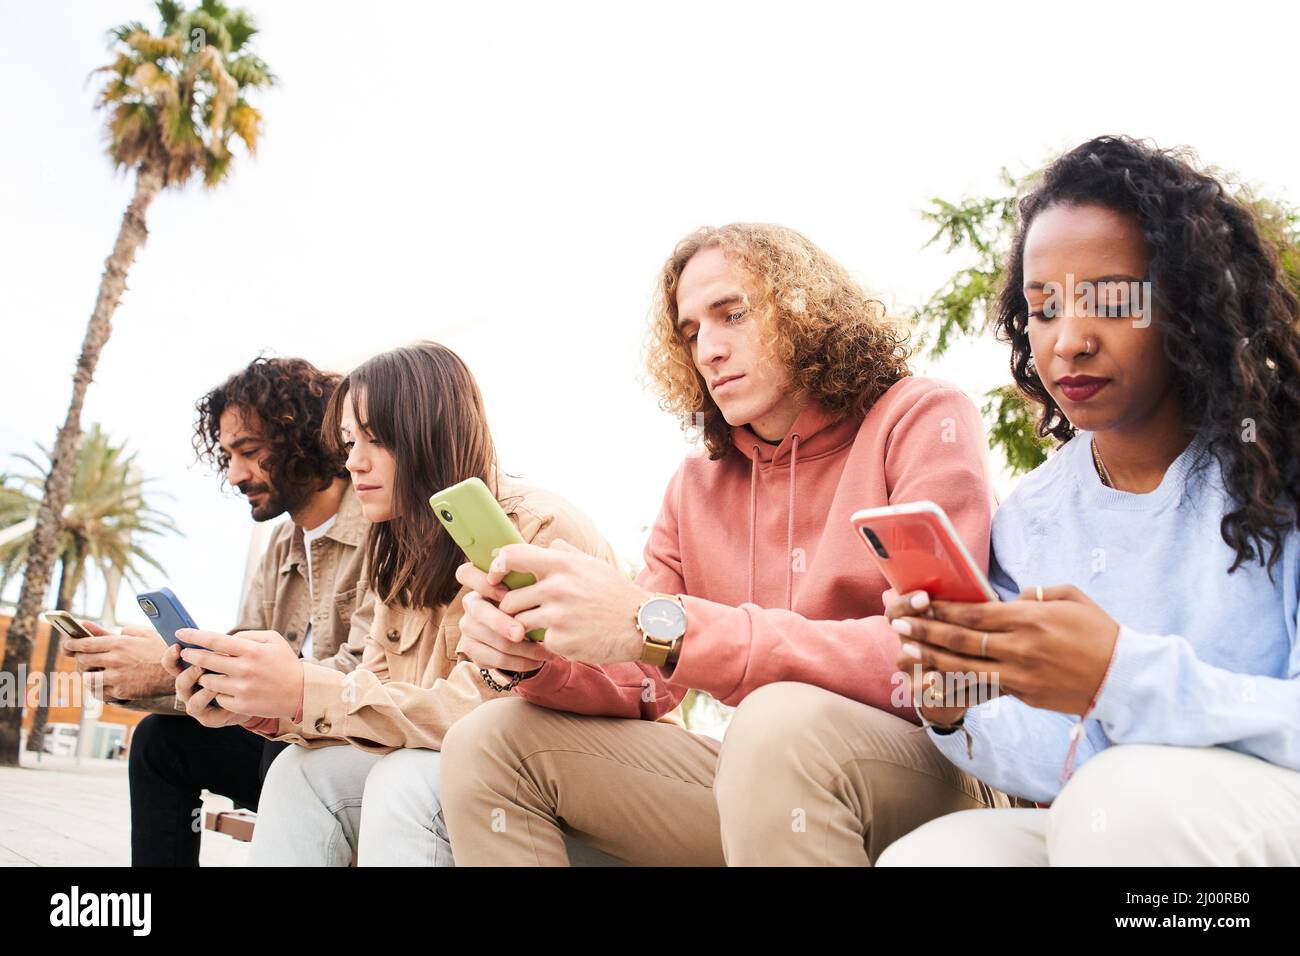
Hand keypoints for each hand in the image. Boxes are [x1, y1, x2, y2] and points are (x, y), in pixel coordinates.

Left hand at [62, 622, 170, 700]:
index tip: (66, 644)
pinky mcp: (121, 692)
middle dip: (79, 659)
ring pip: (87, 678)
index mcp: (119, 643)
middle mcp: (115, 660)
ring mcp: (117, 678)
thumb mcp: (142, 634)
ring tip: (93, 672)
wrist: (179, 672)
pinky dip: (96, 688)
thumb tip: (91, 626)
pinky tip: (102, 683)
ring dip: (87, 675)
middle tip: (82, 659)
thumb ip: (115, 630)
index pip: (85, 643)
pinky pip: (98, 692)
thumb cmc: (162, 650)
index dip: (71, 643)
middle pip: (82, 661)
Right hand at [169, 644, 251, 728]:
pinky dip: (213, 700)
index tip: (177, 645)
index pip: (172, 663)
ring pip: (189, 698)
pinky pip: (206, 711)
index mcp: (189, 672)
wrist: (253, 700)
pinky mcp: (208, 718)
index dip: (171, 655)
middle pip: (179, 681)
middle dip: (189, 673)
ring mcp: (196, 705)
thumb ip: (223, 649)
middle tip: (200, 665)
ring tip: (214, 680)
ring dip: (202, 688)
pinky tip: (226, 692)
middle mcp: (189, 690)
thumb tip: (223, 637)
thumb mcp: (231, 658)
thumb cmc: (238, 674)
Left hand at [175, 629, 304, 719]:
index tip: (181, 632)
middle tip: (186, 653)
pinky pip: (218, 698)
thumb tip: (224, 637)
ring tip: (209, 673)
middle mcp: (245, 669)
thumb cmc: (285, 664)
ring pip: (208, 681)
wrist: (302, 693)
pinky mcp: (241, 705)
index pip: (215, 640)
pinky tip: (227, 689)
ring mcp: (242, 689)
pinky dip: (219, 693)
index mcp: (252, 650)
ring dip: (205, 676)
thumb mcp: (273, 640)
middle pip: (205, 660)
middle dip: (192, 655)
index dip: (194, 636)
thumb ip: (248, 635)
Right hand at [455, 562, 554, 673]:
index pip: (465, 573)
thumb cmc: (537, 602)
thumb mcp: (537, 585)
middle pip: (476, 610)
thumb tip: (558, 545)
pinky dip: (516, 662)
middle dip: (500, 623)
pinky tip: (536, 660)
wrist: (534, 634)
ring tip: (543, 651)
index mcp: (482, 582)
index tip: (506, 593)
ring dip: (517, 647)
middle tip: (522, 633)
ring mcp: (468, 626)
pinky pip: (490, 657)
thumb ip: (540, 568)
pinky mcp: (471, 648)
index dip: (482, 583)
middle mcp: (471, 602)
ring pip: (487, 637)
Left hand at [457, 539, 650, 665]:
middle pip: (510, 599)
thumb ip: (565, 553)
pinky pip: (539, 642)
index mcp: (562, 565)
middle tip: (524, 611)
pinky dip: (547, 642)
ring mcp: (558, 617)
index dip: (496, 566)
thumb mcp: (592, 564)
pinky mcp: (561, 642)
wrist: (641, 625)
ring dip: (526, 626)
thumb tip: (546, 546)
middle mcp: (557, 588)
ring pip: (519, 623)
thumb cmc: (614, 593)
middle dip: (512, 607)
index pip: (512, 556)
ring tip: (545, 625)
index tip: (495, 576)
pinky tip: (565, 637)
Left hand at [889, 585, 1119, 714]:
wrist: (1125, 677)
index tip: (918, 603)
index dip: (941, 608)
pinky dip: (956, 683)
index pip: (973, 612)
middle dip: (925, 630)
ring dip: (931, 658)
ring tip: (905, 650)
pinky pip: (984, 688)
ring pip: (964, 667)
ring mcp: (1021, 675)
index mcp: (1029, 618)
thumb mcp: (1070, 598)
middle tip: (897, 624)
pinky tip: (934, 679)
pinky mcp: (1024, 695)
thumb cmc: (1099, 631)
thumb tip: (1011, 598)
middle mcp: (1020, 647)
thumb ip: (1036, 594)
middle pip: (961, 638)